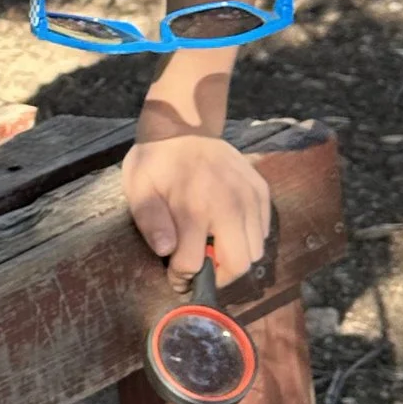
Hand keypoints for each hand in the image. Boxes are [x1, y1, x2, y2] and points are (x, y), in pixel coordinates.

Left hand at [123, 131, 270, 289]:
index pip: (195, 264)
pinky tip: (228, 226)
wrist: (183, 127)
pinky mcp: (261, 190)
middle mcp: (229, 205)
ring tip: (215, 246)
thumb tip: (167, 251)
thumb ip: (151, 222)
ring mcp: (250, 197)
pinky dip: (249, 238)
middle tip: (202, 267)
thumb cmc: (156, 161)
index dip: (182, 276)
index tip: (176, 275)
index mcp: (194, 208)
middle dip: (218, 276)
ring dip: (235, 257)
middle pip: (239, 265)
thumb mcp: (139, 189)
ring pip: (256, 251)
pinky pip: (263, 230)